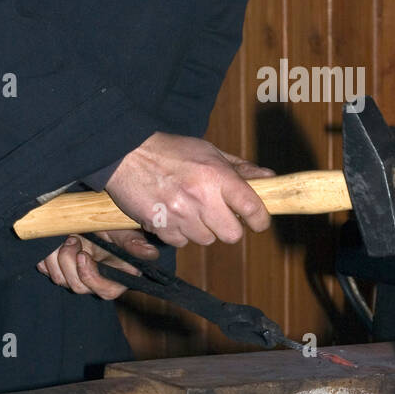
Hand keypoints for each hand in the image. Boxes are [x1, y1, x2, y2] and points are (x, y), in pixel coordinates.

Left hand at [36, 228, 159, 299]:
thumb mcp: (123, 231)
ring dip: (57, 259)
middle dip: (71, 263)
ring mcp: (74, 276)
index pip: (105, 291)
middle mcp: (94, 281)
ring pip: (61, 280)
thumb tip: (151, 254)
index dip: (91, 277)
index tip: (83, 256)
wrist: (88, 214)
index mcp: (115, 277)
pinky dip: (45, 258)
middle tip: (72, 239)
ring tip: (64, 238)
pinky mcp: (58, 269)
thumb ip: (135, 244)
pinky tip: (52, 245)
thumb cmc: (111, 225)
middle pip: (78, 287)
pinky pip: (46, 271)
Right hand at [104, 132, 274, 248]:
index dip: (260, 219)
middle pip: (232, 234)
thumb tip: (269, 177)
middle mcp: (201, 197)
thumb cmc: (171, 151)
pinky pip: (181, 242)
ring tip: (190, 209)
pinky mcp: (160, 226)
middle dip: (229, 228)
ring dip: (202, 230)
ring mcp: (180, 214)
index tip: (258, 222)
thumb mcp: (209, 151)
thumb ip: (240, 168)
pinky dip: (179, 233)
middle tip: (220, 215)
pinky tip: (173, 214)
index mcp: (217, 175)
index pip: (252, 208)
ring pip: (206, 240)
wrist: (125, 154)